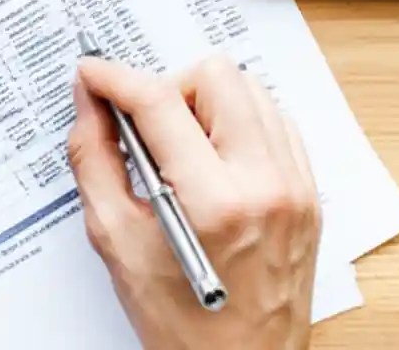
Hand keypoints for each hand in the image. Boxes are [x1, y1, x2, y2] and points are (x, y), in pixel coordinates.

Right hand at [67, 56, 320, 349]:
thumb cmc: (183, 326)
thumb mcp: (117, 244)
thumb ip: (95, 161)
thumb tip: (89, 105)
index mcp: (215, 203)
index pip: (159, 102)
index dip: (114, 78)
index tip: (92, 74)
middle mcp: (267, 184)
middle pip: (216, 76)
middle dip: (167, 89)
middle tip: (144, 130)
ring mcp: (296, 186)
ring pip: (251, 89)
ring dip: (205, 104)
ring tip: (179, 150)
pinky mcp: (309, 192)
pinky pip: (276, 121)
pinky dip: (239, 125)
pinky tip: (213, 159)